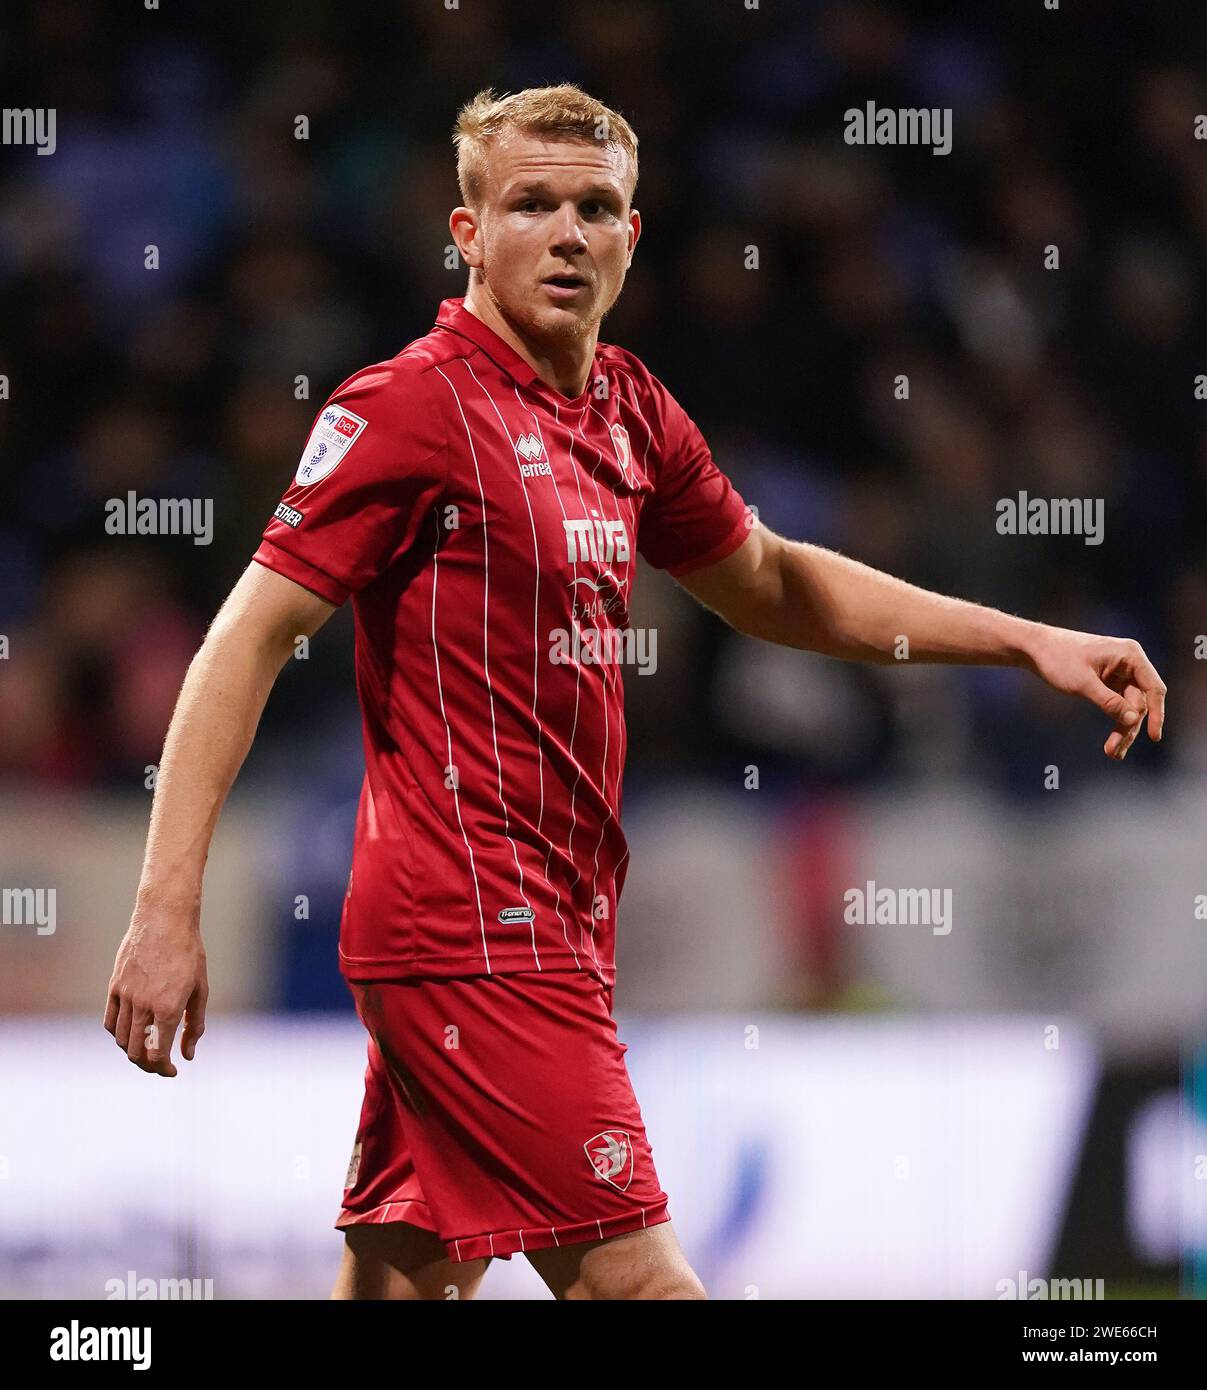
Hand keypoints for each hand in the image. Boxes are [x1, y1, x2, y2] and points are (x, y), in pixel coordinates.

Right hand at [104, 904, 207, 1076]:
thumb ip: (195, 1024)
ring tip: (147, 1049)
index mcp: (168, 1008)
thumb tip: (188, 1055)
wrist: (164, 920)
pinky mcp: (114, 987)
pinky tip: (130, 1033)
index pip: (157, 1053)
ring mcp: (126, 996)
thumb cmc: (189, 953)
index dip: (164, 1068)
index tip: (172, 1070)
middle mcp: (144, 1005)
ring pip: (120, 1039)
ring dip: (132, 1052)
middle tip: (160, 1064)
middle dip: (148, 1065)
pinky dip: (117, 1034)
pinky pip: (110, 1021)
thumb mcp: (200, 989)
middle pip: (136, 1052)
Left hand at [1027, 626, 1165, 759]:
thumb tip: (1133, 720)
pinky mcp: (1109, 682)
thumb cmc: (1058, 658)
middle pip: (1140, 701)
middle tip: (1114, 752)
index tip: (1154, 737)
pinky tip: (1112, 743)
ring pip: (1129, 706)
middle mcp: (1130, 663)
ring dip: (1122, 729)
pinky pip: (1118, 705)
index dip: (1157, 713)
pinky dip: (1115, 721)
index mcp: (1130, 655)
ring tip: (1112, 753)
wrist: (1035, 648)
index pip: (1153, 687)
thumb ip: (1109, 701)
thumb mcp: (1083, 683)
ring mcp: (1120, 673)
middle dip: (1129, 727)